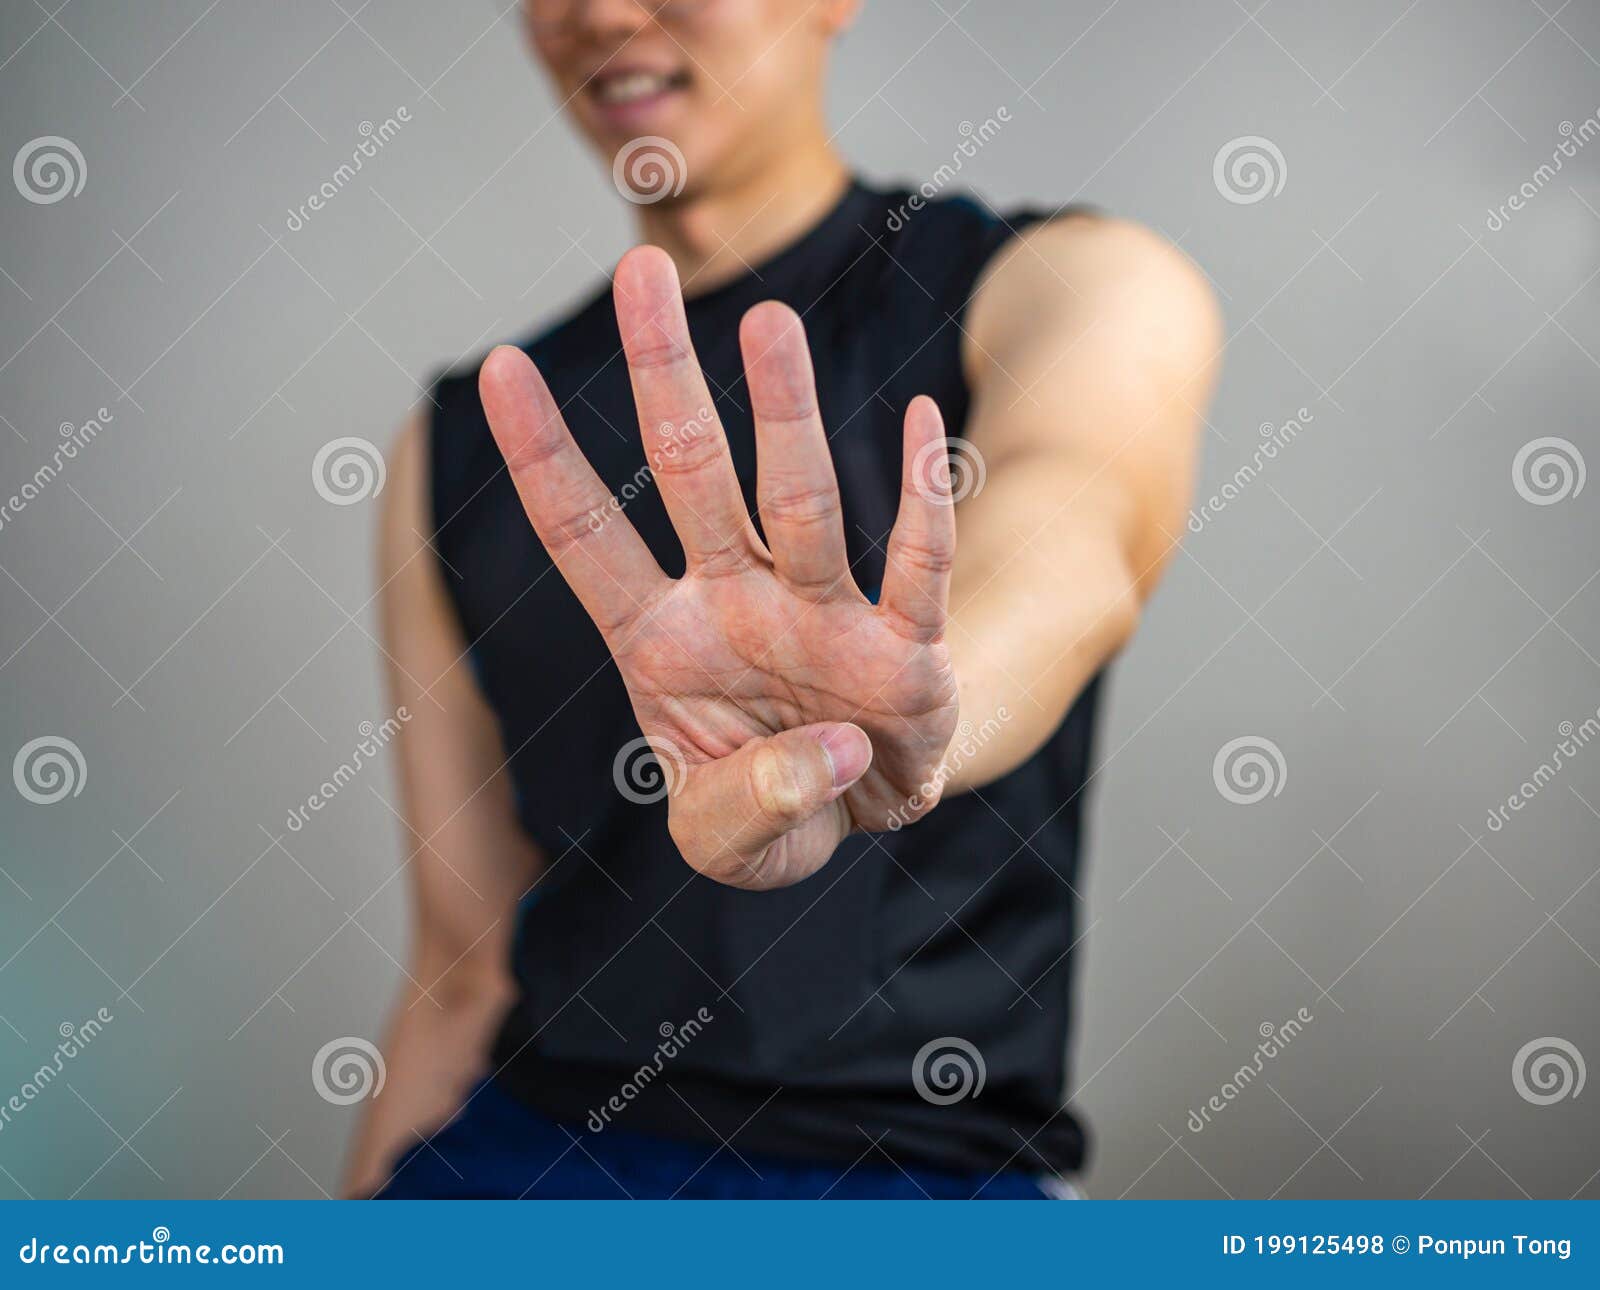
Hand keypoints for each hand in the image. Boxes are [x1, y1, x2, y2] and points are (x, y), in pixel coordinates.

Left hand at [479, 246, 958, 889]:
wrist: (860, 816)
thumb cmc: (770, 807)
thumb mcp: (726, 844)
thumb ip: (749, 811)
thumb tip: (829, 760)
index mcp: (660, 643)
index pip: (585, 538)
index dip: (543, 461)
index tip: (499, 369)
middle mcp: (735, 606)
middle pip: (691, 476)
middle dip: (662, 378)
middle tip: (642, 272)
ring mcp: (821, 616)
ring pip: (797, 502)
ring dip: (783, 417)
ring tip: (769, 325)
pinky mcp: (905, 646)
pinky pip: (915, 567)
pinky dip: (922, 504)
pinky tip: (925, 430)